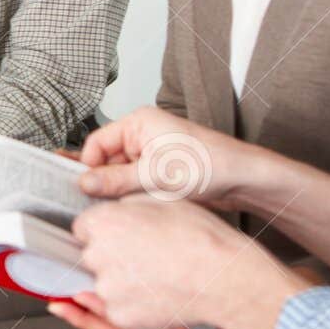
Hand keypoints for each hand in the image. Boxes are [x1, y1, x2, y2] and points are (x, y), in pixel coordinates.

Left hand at [71, 196, 307, 328]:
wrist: (223, 277)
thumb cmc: (200, 238)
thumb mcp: (161, 201)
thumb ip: (127, 206)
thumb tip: (117, 212)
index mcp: (102, 223)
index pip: (84, 228)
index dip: (105, 231)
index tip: (121, 236)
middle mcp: (96, 256)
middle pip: (91, 257)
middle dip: (110, 257)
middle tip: (143, 257)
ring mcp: (106, 289)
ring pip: (105, 285)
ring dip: (122, 283)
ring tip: (156, 276)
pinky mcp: (120, 316)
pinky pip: (119, 310)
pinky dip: (134, 306)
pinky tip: (158, 294)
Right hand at [77, 106, 274, 209]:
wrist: (245, 180)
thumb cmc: (211, 164)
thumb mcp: (156, 175)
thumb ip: (116, 180)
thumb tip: (84, 183)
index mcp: (139, 123)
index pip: (97, 143)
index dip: (89, 167)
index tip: (83, 189)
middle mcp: (143, 135)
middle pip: (106, 160)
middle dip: (105, 181)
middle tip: (100, 202)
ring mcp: (151, 153)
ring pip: (119, 174)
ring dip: (120, 190)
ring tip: (129, 203)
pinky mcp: (160, 171)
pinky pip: (134, 183)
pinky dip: (133, 195)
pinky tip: (139, 205)